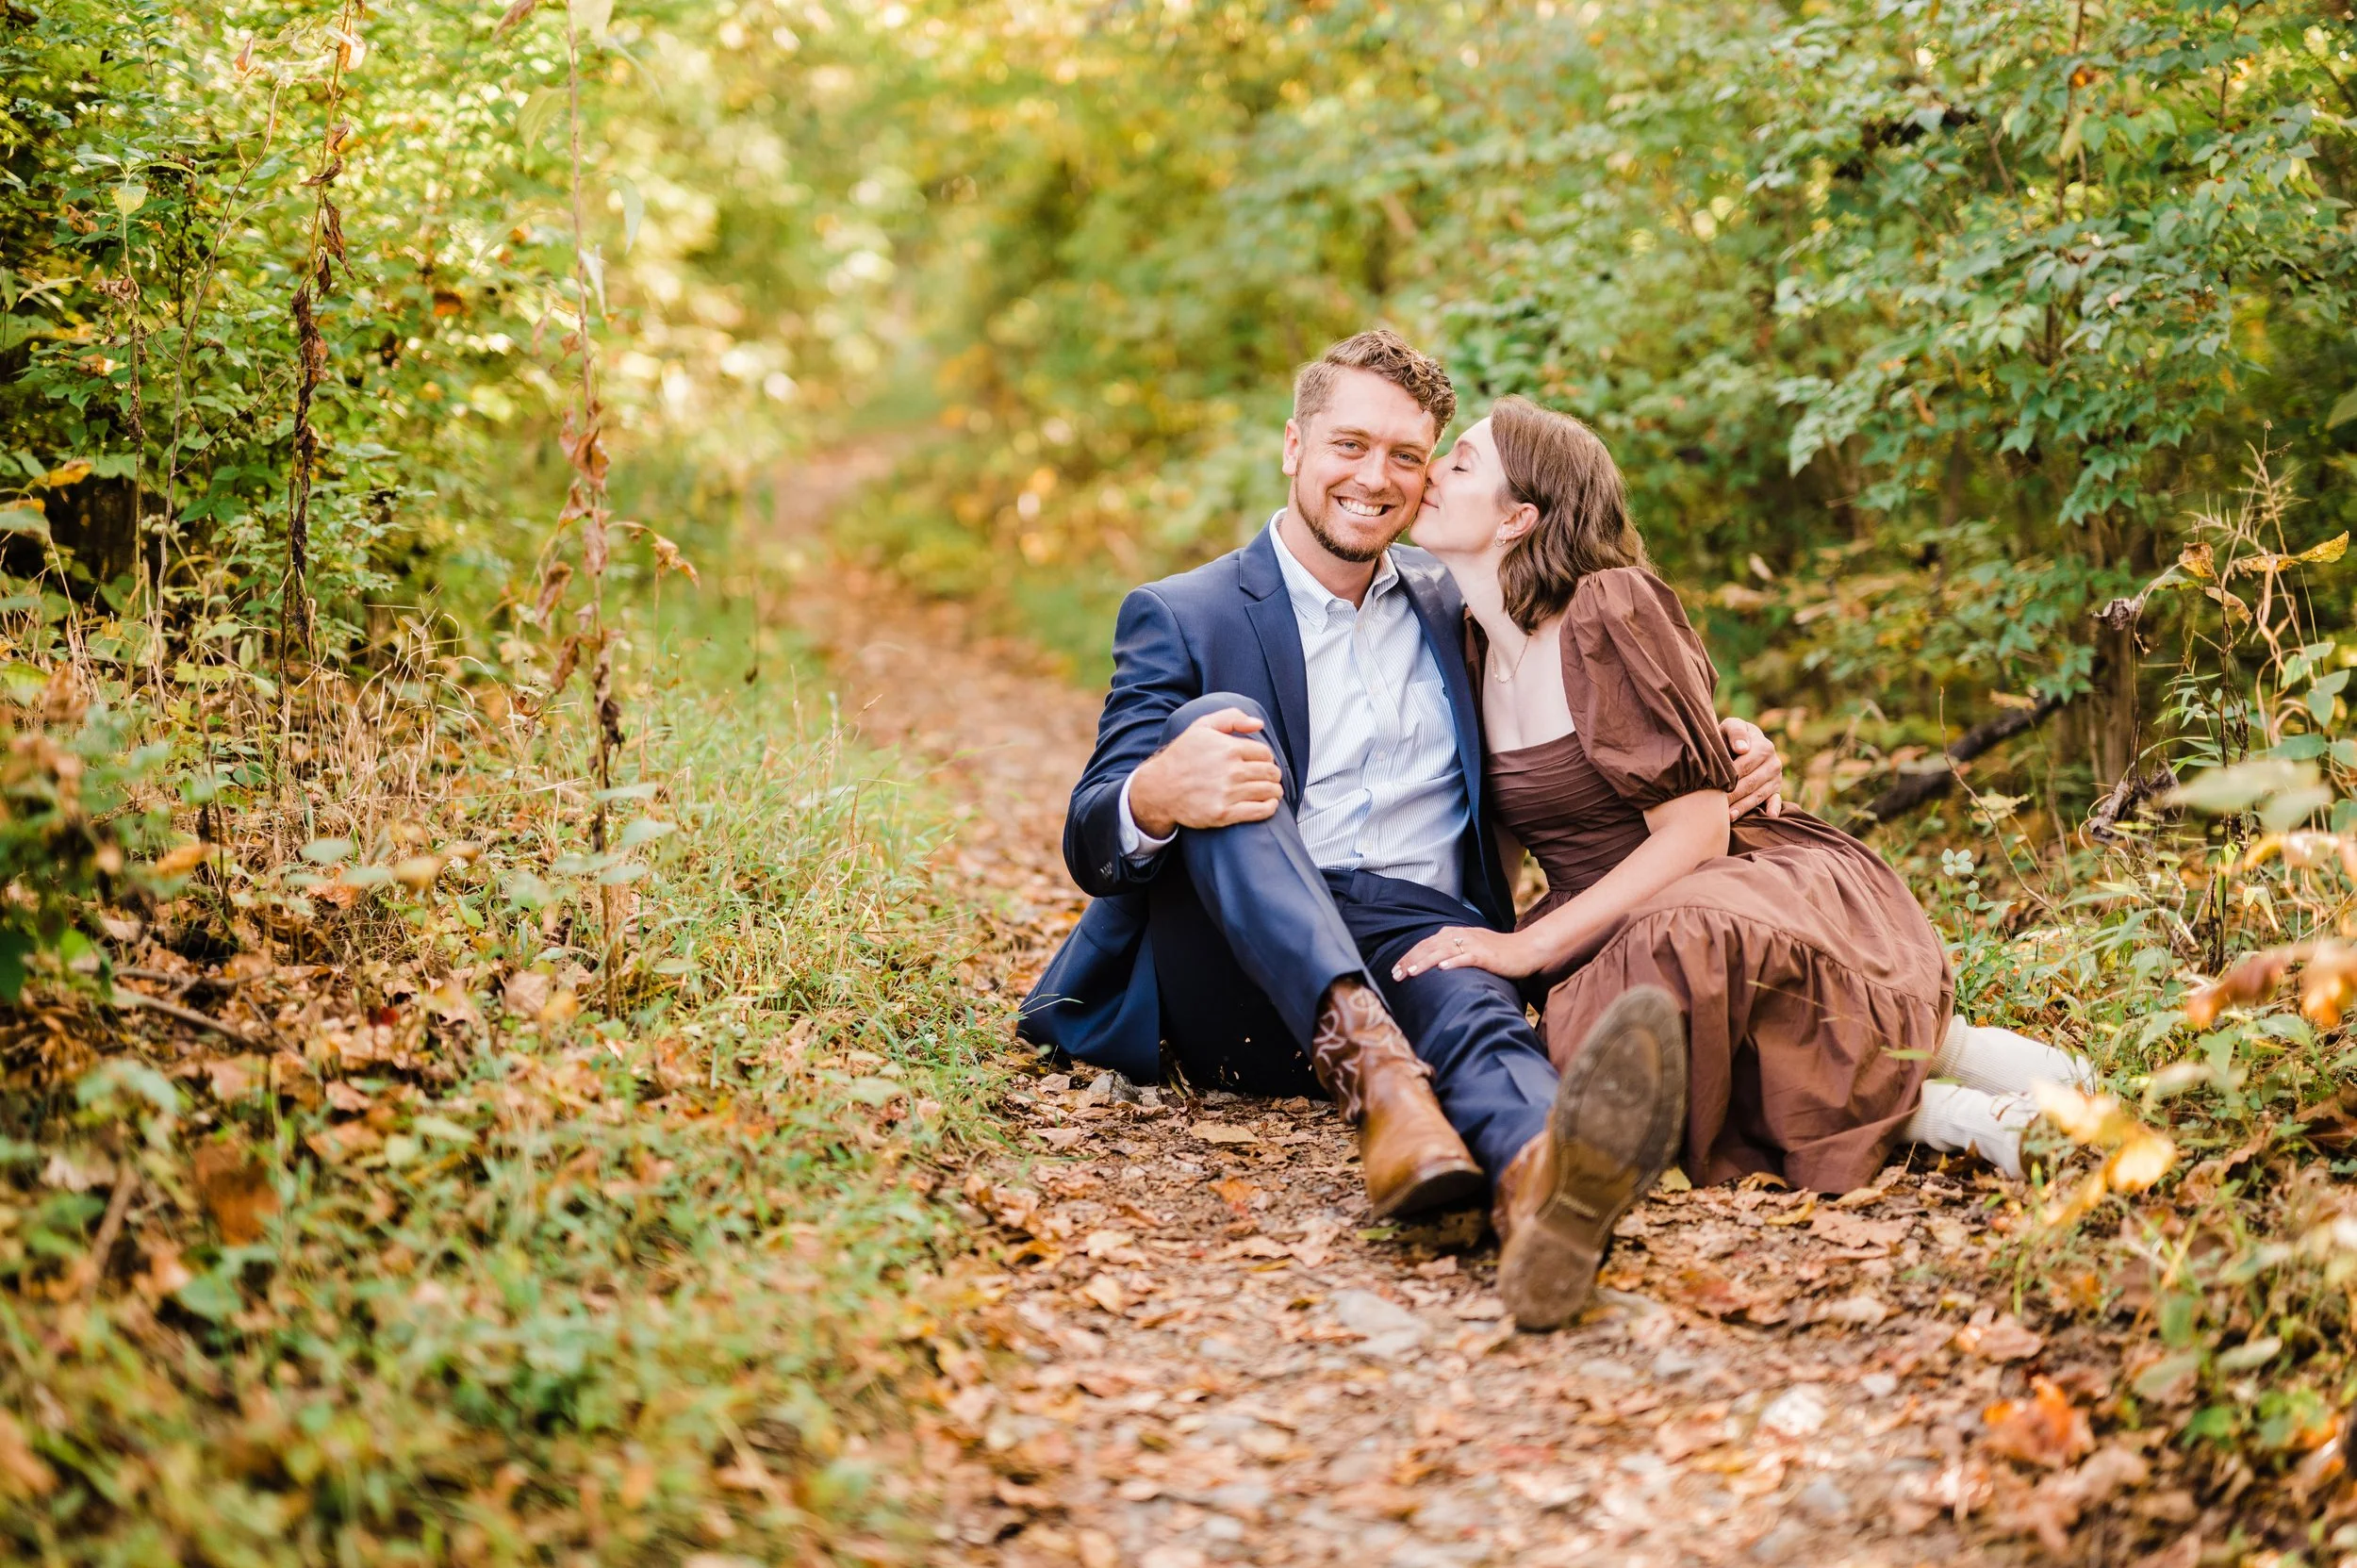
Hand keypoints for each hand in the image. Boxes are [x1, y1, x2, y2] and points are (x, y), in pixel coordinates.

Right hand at [1128, 708, 1284, 835]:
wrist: (1159, 788)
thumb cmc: (1181, 757)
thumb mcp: (1201, 727)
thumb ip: (1231, 718)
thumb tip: (1259, 724)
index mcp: (1228, 748)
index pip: (1265, 753)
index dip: (1267, 758)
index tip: (1262, 763)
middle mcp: (1231, 771)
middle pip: (1270, 773)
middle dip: (1273, 775)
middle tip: (1270, 778)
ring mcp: (1227, 793)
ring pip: (1267, 791)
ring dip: (1274, 791)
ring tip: (1272, 791)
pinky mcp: (1223, 814)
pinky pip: (1258, 811)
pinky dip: (1269, 808)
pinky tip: (1269, 804)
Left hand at [1392, 925, 1541, 981]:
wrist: (1526, 949)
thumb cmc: (1498, 952)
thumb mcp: (1471, 947)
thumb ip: (1453, 949)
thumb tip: (1433, 962)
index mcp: (1456, 933)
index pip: (1426, 943)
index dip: (1409, 956)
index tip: (1395, 970)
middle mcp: (1462, 936)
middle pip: (1430, 946)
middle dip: (1411, 960)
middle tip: (1395, 975)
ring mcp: (1474, 945)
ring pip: (1444, 951)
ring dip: (1426, 961)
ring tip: (1411, 972)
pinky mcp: (1486, 955)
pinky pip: (1468, 957)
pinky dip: (1454, 962)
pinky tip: (1443, 968)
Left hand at [1722, 716, 1784, 818]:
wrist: (1740, 743)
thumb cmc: (1730, 735)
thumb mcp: (1731, 726)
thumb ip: (1736, 732)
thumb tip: (1742, 749)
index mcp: (1764, 746)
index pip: (1746, 764)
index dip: (1731, 775)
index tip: (1717, 785)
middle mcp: (1774, 762)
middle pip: (1752, 782)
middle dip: (1734, 794)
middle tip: (1718, 805)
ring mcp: (1776, 777)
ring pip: (1759, 794)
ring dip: (1744, 806)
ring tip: (1728, 816)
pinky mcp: (1776, 789)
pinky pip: (1776, 800)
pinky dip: (1774, 808)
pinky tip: (1769, 816)